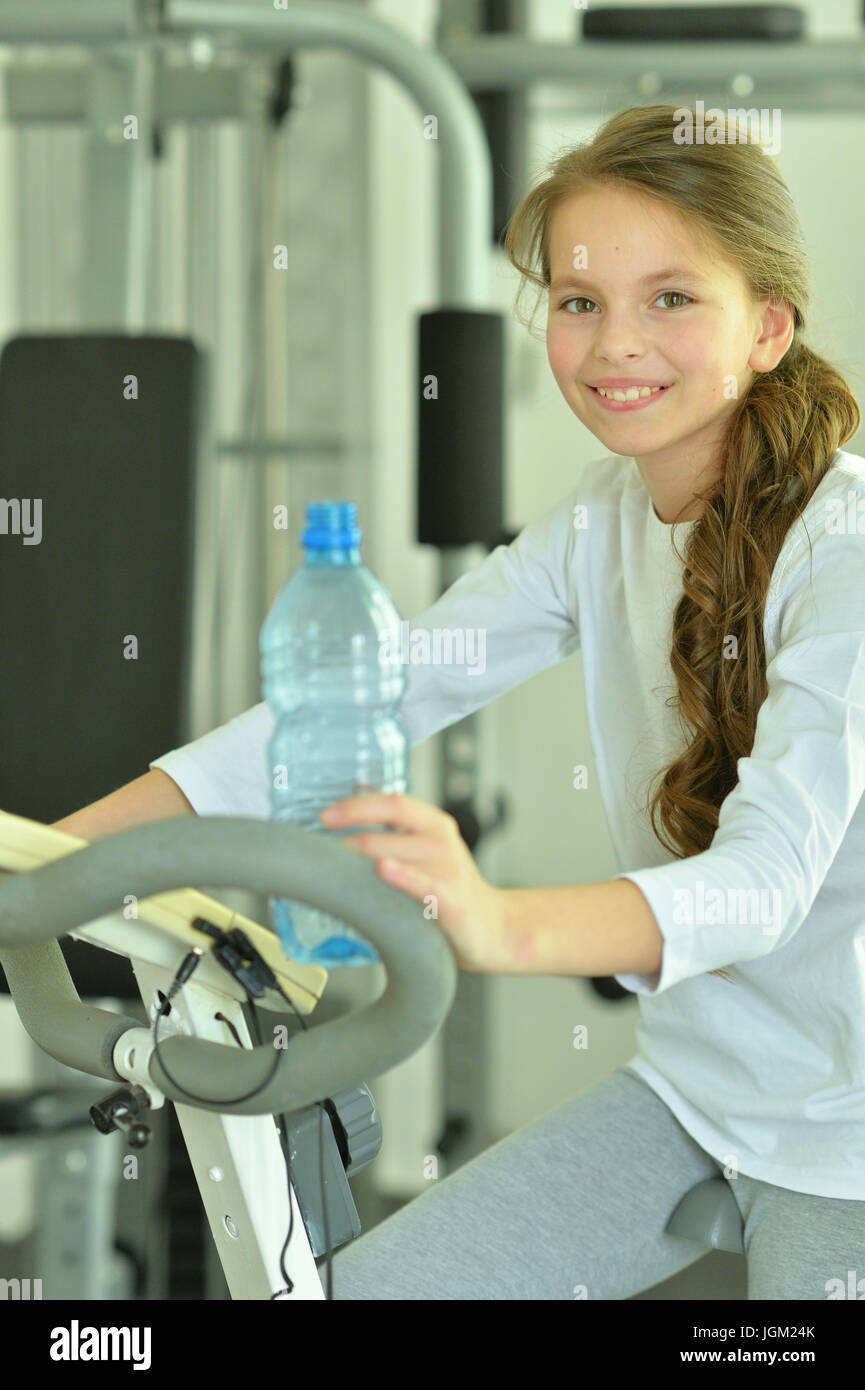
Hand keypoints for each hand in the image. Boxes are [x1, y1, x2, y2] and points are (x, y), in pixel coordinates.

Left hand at [320, 792, 508, 972]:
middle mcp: (442, 842)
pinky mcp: (453, 902)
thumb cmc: (448, 891)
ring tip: (332, 871)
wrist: (491, 929)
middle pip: (388, 829)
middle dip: (348, 837)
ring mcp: (449, 870)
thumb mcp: (426, 853)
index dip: (357, 806)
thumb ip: (394, 835)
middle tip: (317, 851)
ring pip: (396, 855)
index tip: (325, 816)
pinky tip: (383, 870)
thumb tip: (344, 819)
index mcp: (434, 824)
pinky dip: (402, 875)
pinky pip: (424, 885)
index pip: (393, 802)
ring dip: (360, 862)